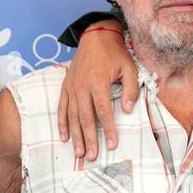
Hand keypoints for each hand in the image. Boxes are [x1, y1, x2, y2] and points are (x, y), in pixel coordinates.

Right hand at [56, 20, 136, 159]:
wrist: (96, 36)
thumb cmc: (115, 53)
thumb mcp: (129, 68)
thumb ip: (130, 90)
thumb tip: (127, 110)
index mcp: (98, 81)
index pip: (103, 110)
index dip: (108, 129)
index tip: (112, 144)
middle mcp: (82, 86)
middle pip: (85, 118)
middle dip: (89, 139)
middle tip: (92, 156)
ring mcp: (71, 87)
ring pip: (72, 116)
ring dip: (75, 136)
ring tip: (79, 153)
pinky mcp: (66, 86)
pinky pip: (62, 107)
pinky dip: (62, 123)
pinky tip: (64, 137)